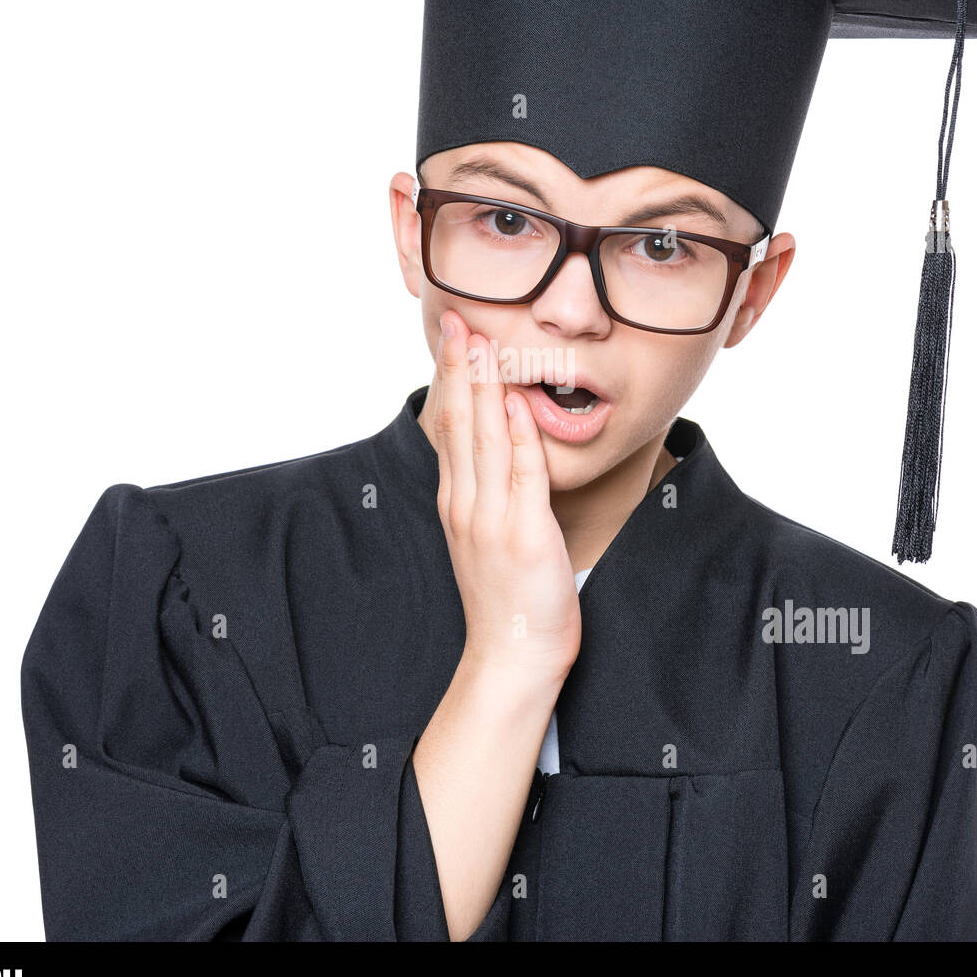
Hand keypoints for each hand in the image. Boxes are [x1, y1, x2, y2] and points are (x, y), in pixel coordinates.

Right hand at [432, 309, 581, 681]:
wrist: (512, 656)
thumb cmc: (508, 599)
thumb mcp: (487, 537)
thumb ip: (490, 492)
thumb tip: (501, 448)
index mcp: (458, 502)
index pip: (451, 427)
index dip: (451, 380)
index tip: (453, 339)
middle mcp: (467, 504)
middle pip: (461, 424)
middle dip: (460, 369)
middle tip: (457, 320)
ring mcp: (492, 519)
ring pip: (485, 440)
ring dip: (483, 388)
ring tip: (481, 343)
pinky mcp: (525, 534)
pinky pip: (522, 475)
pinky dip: (517, 436)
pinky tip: (513, 402)